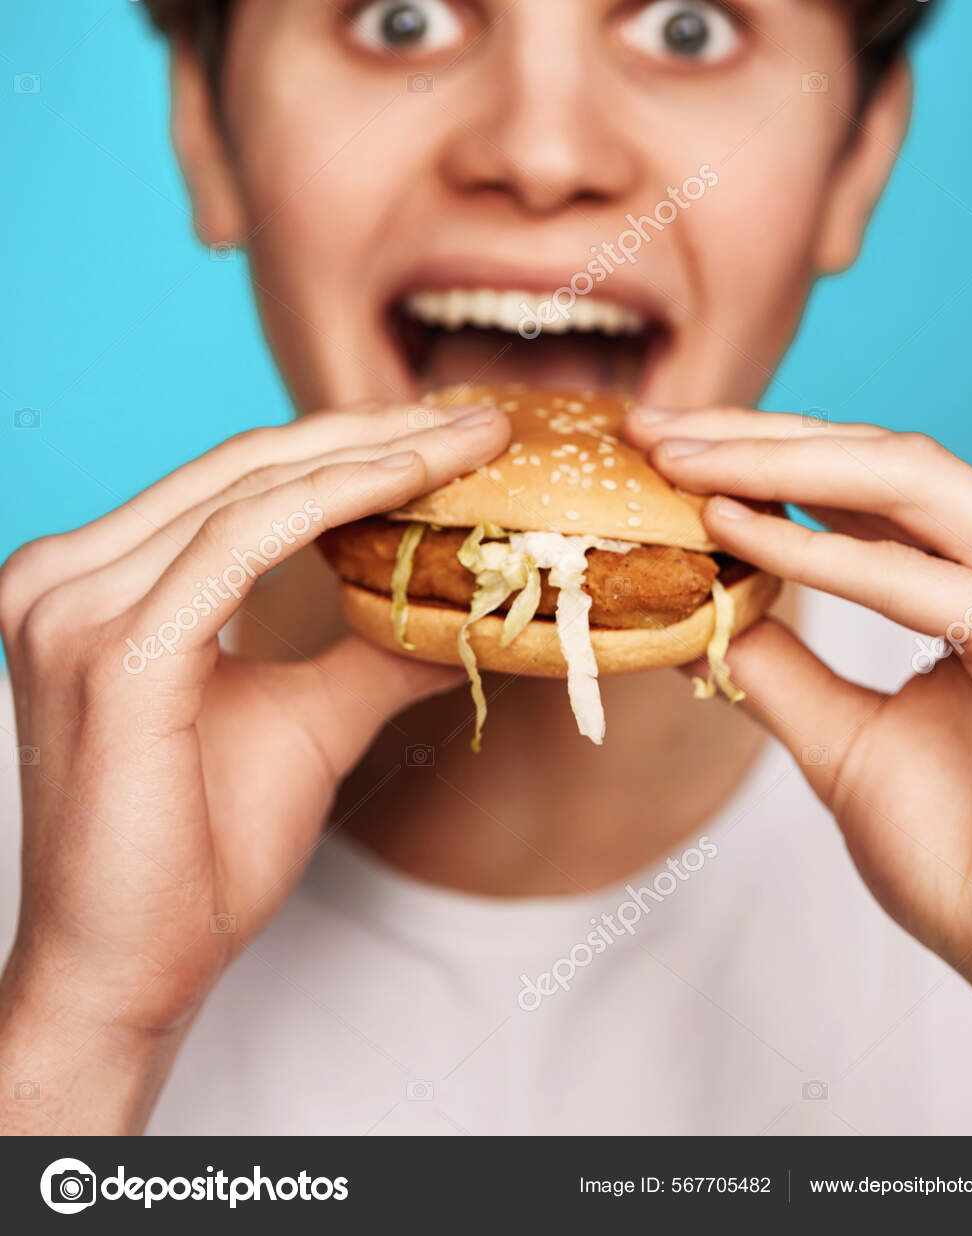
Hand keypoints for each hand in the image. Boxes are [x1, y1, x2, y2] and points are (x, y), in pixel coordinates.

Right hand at [0, 399, 508, 1130]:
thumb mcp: (303, 724)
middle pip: (244, 465)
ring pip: (251, 490)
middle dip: (374, 431)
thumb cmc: (195, 857)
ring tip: (472, 445)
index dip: (348, 442)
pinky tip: (416, 484)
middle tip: (481, 421)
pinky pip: (243, 543)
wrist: (125, 978)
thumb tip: (466, 609)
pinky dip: (339, 502)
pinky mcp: (110, 650)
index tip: (451, 432)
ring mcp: (72, 604)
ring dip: (374, 455)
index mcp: (94, 579)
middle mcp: (64, 574)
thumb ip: (369, 651)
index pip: (235, 479)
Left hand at [627, 405, 971, 1105]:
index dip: (764, 452)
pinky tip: (734, 531)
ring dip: (778, 461)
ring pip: (907, 477)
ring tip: (675, 460)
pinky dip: (816, 549)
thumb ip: (786, 666)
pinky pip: (914, 577)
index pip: (869, 482)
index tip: (662, 446)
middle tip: (651, 426)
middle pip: (882, 457)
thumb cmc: (971, 862)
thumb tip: (708, 607)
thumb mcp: (846, 742)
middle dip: (757, 434)